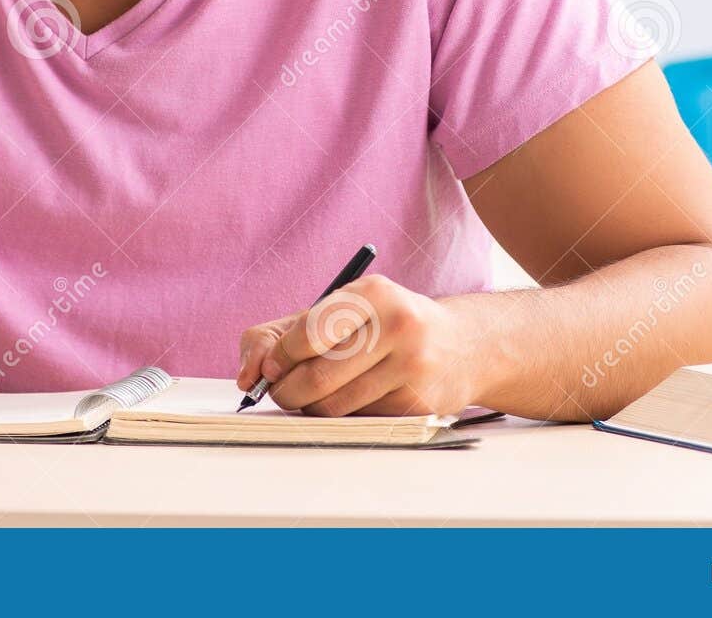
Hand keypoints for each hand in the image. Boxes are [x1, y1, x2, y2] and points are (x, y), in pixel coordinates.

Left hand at [235, 275, 480, 416]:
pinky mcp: (419, 403)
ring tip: (312, 395)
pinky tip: (351, 399)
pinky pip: (359, 420)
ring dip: (311, 408)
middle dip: (286, 391)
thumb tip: (249, 373)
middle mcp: (397, 325)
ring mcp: (412, 366)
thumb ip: (284, 332)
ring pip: (335, 406)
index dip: (277, 359)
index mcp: (372, 293)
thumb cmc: (385, 326)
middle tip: (280, 391)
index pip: (308, 334)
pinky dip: (342, 416)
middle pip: (318, 376)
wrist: (462, 346)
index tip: (268, 369)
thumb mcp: (341, 310)